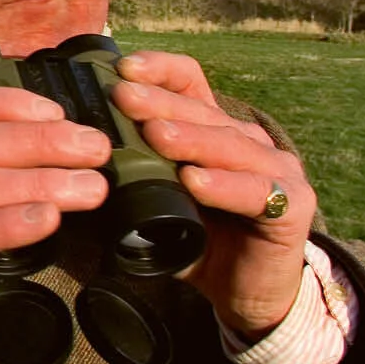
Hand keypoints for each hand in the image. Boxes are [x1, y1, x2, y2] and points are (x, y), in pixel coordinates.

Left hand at [112, 51, 311, 336]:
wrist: (245, 294)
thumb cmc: (197, 240)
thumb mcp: (154, 204)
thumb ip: (127, 180)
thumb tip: (72, 166)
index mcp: (213, 129)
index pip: (190, 83)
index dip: (160, 71)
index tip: (123, 70)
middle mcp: (247, 140)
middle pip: (202, 111)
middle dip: (160, 102)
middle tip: (123, 96)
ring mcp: (276, 170)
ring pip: (228, 145)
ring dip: (190, 138)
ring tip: (154, 134)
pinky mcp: (292, 206)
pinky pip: (257, 192)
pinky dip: (224, 186)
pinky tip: (194, 181)